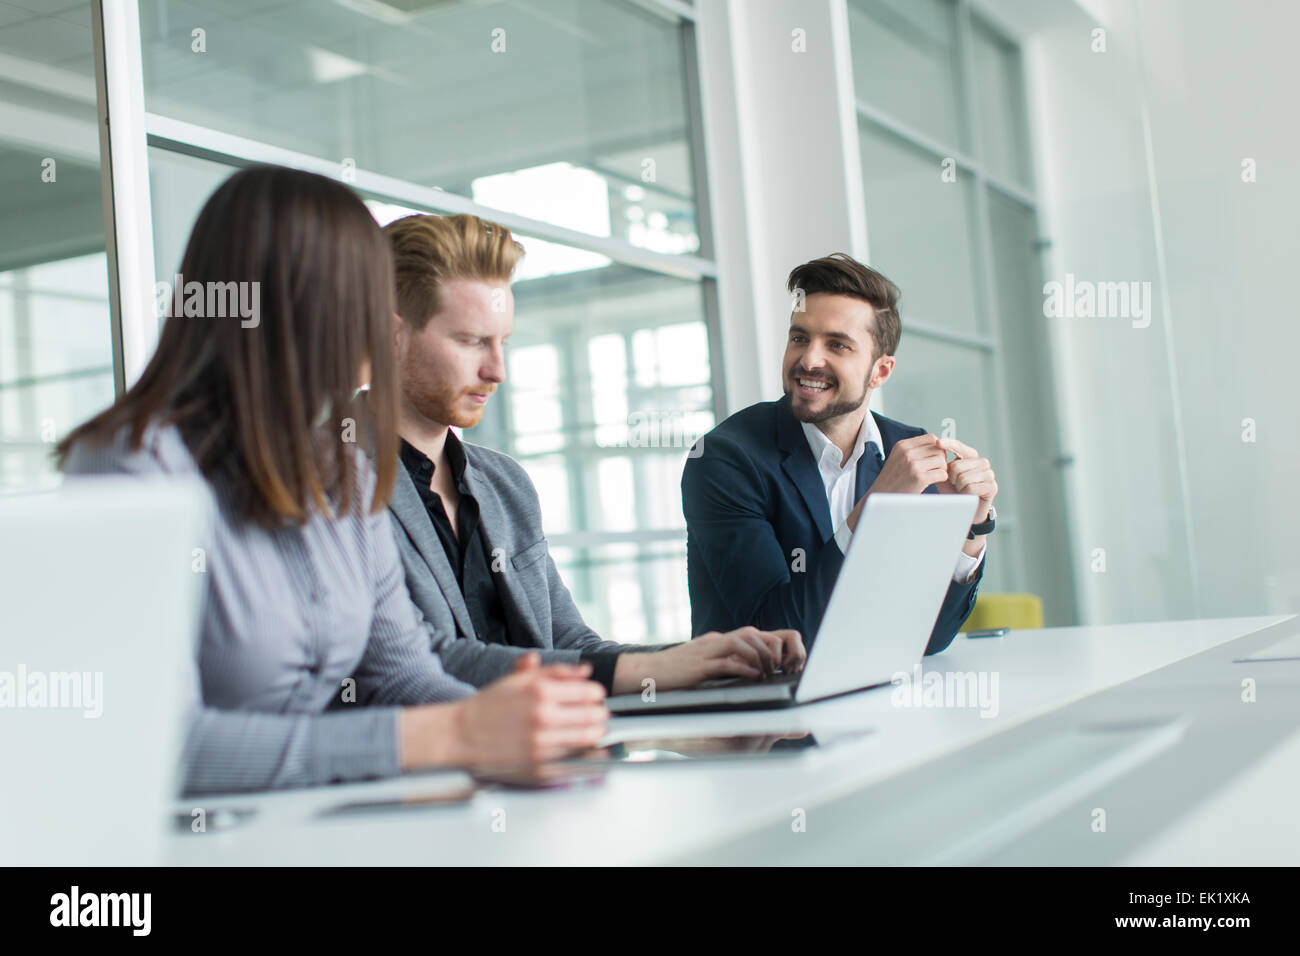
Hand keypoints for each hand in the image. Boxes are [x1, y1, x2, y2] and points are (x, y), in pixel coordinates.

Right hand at [402, 653, 607, 769]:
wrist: (462, 734)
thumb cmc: (489, 705)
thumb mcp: (519, 679)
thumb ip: (555, 672)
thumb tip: (585, 671)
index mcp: (540, 690)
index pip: (588, 692)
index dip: (597, 694)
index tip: (597, 695)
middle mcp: (543, 715)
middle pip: (593, 716)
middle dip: (600, 713)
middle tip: (599, 713)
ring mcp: (542, 741)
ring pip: (587, 737)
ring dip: (595, 732)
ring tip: (594, 729)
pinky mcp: (539, 763)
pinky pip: (572, 756)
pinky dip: (581, 750)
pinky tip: (578, 745)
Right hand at [611, 627, 805, 693]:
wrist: (643, 674)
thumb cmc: (673, 675)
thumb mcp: (702, 665)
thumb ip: (722, 664)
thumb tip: (747, 673)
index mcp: (717, 641)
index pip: (754, 633)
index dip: (773, 644)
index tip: (784, 662)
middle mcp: (715, 641)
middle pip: (754, 633)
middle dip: (772, 649)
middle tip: (780, 668)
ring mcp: (707, 652)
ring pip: (744, 642)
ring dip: (762, 657)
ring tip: (770, 673)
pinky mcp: (699, 666)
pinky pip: (728, 662)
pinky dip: (745, 668)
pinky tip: (755, 677)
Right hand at [847, 434, 947, 530]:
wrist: (880, 497)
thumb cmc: (891, 480)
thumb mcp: (897, 458)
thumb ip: (913, 450)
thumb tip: (937, 444)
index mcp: (902, 445)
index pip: (931, 438)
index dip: (937, 447)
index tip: (934, 456)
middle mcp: (907, 453)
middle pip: (938, 449)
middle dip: (941, 459)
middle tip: (936, 468)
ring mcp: (913, 465)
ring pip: (942, 461)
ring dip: (942, 469)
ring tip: (934, 475)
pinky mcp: (919, 478)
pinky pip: (942, 474)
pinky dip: (942, 478)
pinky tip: (934, 481)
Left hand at [935, 438, 997, 522]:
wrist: (966, 508)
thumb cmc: (954, 490)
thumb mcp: (944, 476)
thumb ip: (940, 465)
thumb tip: (933, 452)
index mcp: (971, 456)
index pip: (958, 446)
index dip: (948, 444)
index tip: (938, 442)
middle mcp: (983, 462)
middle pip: (957, 466)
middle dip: (951, 478)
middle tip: (955, 484)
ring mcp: (989, 474)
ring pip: (963, 478)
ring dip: (958, 487)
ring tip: (961, 489)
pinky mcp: (992, 487)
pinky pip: (970, 488)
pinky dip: (965, 493)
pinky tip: (967, 495)